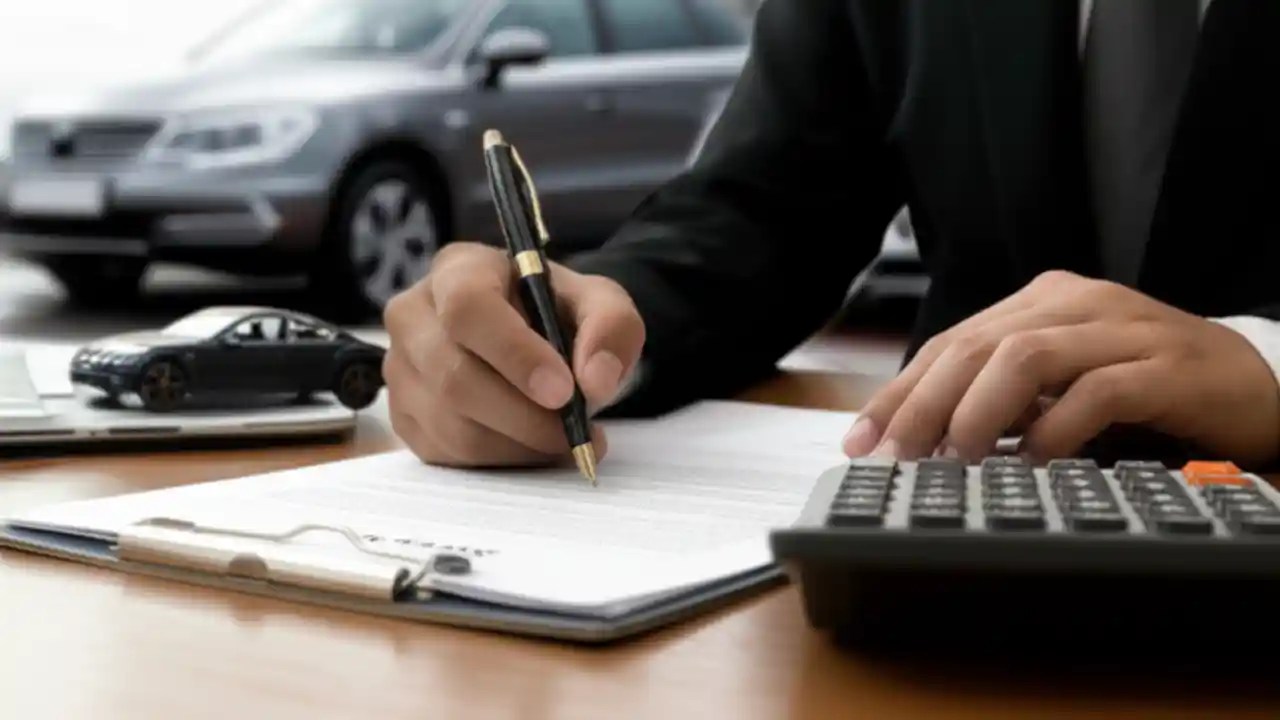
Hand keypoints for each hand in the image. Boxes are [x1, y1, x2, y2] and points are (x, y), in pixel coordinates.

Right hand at [383, 242, 644, 466]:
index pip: (467, 307)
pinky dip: (502, 460)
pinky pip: (449, 454)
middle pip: (455, 376)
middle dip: (525, 417)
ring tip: (565, 440)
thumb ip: (611, 329)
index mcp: (458, 269)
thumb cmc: (558, 314)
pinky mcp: (404, 416)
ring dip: (520, 445)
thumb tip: (595, 381)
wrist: (535, 340)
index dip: (514, 354)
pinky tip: (533, 445)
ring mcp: (401, 369)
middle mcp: (413, 315)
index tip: (563, 391)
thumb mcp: (601, 305)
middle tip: (576, 432)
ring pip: (453, 425)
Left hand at [842, 271, 1279, 465]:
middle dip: (924, 403)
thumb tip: (927, 441)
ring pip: (1026, 355)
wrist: (1253, 379)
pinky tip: (1034, 461)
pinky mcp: (1165, 368)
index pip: (952, 340)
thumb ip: (1005, 395)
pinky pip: (1097, 391)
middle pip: (977, 345)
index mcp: (1042, 300)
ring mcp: (1122, 330)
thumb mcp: (1062, 380)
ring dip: (979, 412)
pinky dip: (1056, 429)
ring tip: (956, 459)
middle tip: (896, 458)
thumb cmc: (1144, 384)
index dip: (901, 391)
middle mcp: (1076, 303)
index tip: (862, 440)